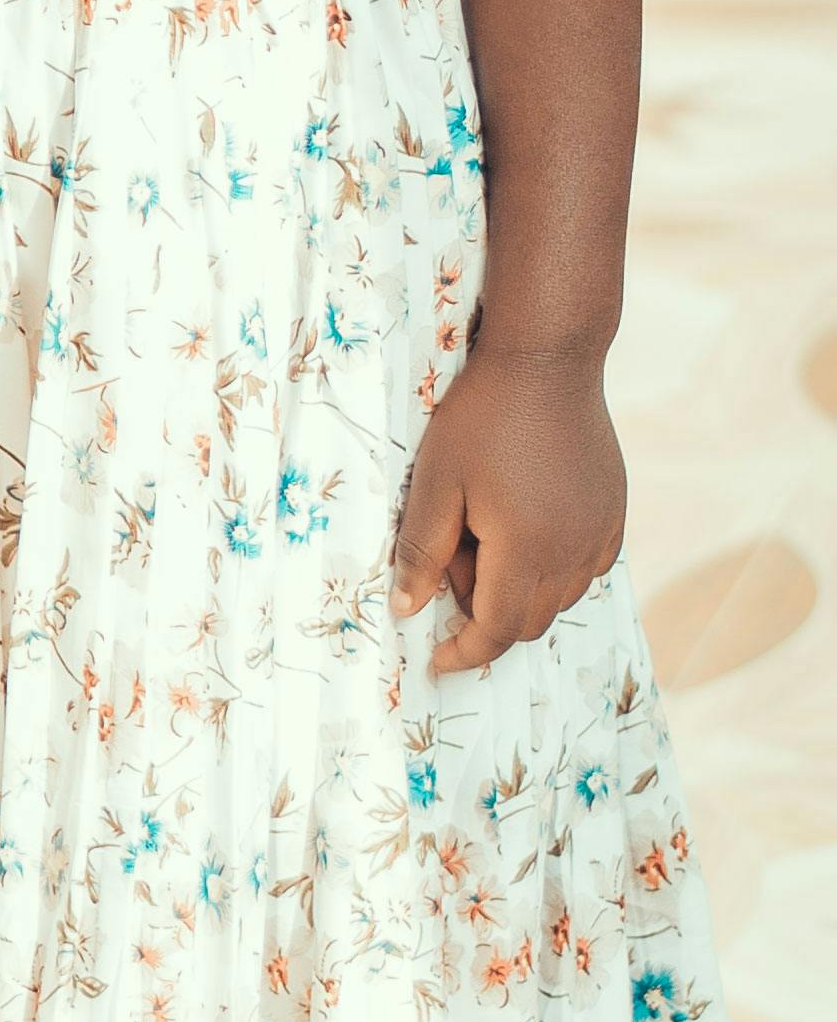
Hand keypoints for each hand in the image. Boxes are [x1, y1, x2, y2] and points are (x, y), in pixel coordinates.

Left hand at [391, 347, 625, 676]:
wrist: (547, 362)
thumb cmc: (480, 418)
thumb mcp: (435, 482)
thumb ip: (421, 552)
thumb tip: (408, 609)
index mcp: (526, 551)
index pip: (497, 630)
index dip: (465, 653)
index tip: (438, 660)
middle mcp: (573, 553)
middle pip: (530, 622)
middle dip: (485, 615)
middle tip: (450, 562)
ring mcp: (600, 533)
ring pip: (561, 598)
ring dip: (519, 591)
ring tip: (482, 531)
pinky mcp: (614, 513)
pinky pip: (585, 567)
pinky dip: (551, 569)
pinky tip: (522, 525)